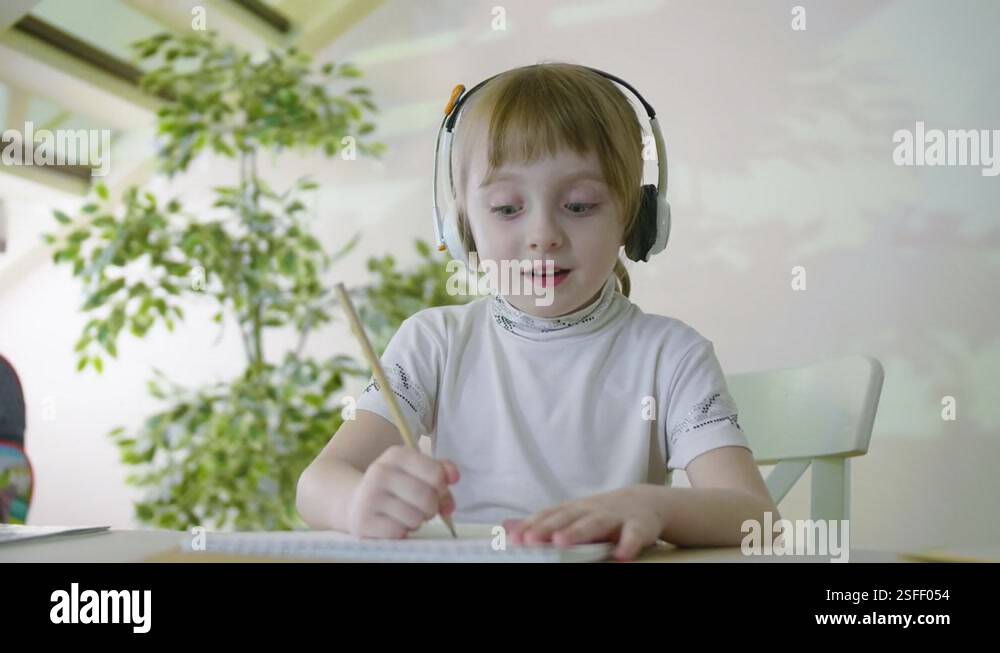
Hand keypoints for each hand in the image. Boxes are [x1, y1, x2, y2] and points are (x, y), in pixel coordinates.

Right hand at [347, 445, 459, 538]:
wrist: (354, 502)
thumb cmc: (395, 487)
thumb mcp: (415, 471)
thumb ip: (439, 471)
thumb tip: (455, 477)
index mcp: (397, 455)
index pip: (436, 473)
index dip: (442, 488)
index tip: (437, 492)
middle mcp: (380, 471)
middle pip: (427, 497)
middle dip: (432, 508)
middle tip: (425, 509)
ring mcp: (369, 496)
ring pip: (415, 517)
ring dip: (417, 521)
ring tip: (407, 515)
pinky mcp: (363, 521)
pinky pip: (399, 532)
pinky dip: (403, 531)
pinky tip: (394, 523)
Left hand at [502, 485, 664, 560]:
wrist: (645, 502)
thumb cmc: (602, 514)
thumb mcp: (571, 515)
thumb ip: (542, 522)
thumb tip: (506, 526)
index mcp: (573, 510)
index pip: (549, 516)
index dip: (531, 525)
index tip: (513, 538)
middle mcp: (591, 511)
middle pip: (568, 518)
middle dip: (548, 528)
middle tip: (530, 540)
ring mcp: (615, 517)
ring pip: (596, 524)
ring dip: (578, 532)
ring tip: (561, 543)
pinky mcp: (638, 526)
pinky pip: (634, 535)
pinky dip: (627, 545)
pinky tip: (621, 556)